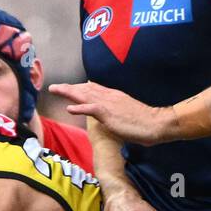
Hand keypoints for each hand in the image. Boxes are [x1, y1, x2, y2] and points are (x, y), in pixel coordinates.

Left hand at [49, 82, 167, 144]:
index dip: (79, 88)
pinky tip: (69, 107)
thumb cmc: (145, 122)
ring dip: (68, 92)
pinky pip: (92, 109)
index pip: (93, 89)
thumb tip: (109, 113)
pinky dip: (80, 108)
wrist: (157, 123)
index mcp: (114, 96)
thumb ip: (116, 111)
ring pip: (85, 95)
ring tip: (55, 89)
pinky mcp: (110, 114)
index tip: (68, 87)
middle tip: (54, 87)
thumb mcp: (127, 112)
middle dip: (69, 88)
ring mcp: (109, 104)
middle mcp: (110, 96)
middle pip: (85, 89)